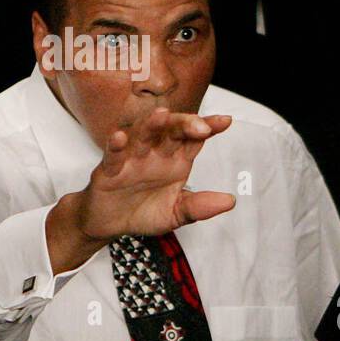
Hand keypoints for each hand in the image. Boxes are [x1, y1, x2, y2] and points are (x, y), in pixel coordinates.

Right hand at [45, 108, 233, 272]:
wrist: (110, 225)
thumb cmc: (144, 212)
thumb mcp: (176, 214)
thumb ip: (200, 207)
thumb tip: (230, 201)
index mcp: (176, 160)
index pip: (194, 138)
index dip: (209, 127)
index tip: (225, 121)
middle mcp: (155, 153)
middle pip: (171, 131)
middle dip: (185, 124)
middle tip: (200, 126)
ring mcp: (132, 158)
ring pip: (142, 135)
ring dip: (151, 124)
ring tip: (162, 115)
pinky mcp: (109, 169)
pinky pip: (113, 155)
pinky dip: (115, 145)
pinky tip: (120, 137)